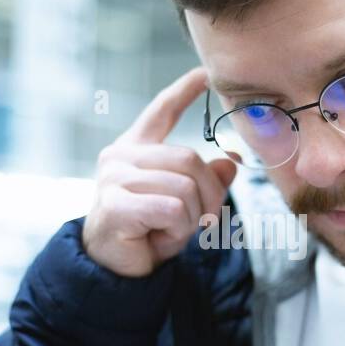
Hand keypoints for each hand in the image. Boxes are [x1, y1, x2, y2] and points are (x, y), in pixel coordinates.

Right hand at [82, 66, 238, 277]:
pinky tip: (159, 237)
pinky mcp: (114, 204)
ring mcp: (114, 179)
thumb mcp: (185, 205)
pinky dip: (178, 230)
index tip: (203, 74)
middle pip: (189, 159)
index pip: (161, 111)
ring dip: (192, 217)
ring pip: (184, 186)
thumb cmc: (147, 233)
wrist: (115, 270)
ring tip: (172, 230)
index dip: (184, 91)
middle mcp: (120, 157)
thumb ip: (205, 181)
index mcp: (135, 149)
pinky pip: (172, 209)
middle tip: (203, 220)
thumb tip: (231, 162)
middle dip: (209, 194)